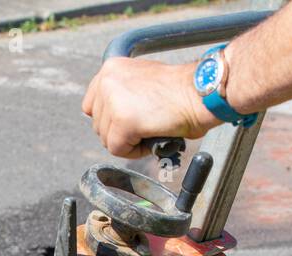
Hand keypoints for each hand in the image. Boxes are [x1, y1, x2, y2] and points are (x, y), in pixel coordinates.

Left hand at [83, 58, 218, 157]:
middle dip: (120, 131)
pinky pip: (118, 149)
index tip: (129, 120)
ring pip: (107, 139)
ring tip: (151, 128)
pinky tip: (151, 136)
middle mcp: (107, 81)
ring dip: (129, 141)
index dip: (109, 119)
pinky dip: (135, 150)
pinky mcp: (123, 122)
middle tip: (146, 124)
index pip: (90, 105)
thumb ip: (121, 92)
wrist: (200, 93)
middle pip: (98, 125)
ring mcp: (113, 101)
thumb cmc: (180, 90)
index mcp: (111, 68)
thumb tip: (112, 114)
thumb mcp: (141, 80)